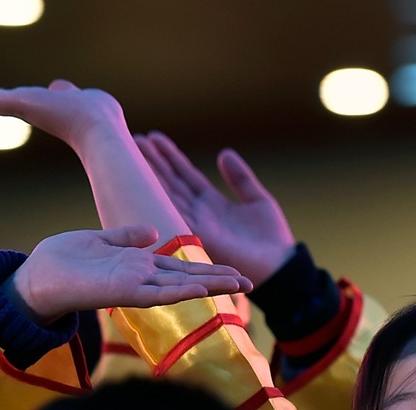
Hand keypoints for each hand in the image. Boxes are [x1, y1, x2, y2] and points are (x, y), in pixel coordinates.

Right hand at [0, 78, 125, 151]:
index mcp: (47, 109)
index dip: (8, 100)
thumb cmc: (102, 118)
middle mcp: (32, 110)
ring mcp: (23, 108)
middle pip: (1, 102)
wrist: (100, 129)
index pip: (22, 103)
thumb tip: (64, 89)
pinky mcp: (16, 104)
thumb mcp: (88, 99)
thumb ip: (74, 94)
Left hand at [11, 225, 249, 322]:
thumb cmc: (61, 262)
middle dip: (220, 280)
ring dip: (210, 287)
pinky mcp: (123, 293)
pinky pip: (158, 293)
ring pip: (182, 287)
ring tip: (239, 285)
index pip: (180, 268)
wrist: (35, 280)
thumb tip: (154, 231)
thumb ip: (125, 236)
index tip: (233, 270)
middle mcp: (142, 278)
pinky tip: (202, 291)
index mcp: (138, 266)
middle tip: (252, 281)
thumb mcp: (98, 240)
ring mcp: (135, 287)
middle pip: (190, 278)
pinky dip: (181, 292)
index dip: (207, 268)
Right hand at [135, 134, 295, 283]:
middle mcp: (199, 213)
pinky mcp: (200, 236)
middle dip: (153, 161)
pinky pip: (177, 212)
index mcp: (211, 204)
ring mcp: (197, 224)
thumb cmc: (272, 239)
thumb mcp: (257, 199)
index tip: (152, 137)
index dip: (169, 157)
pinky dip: (162, 196)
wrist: (281, 266)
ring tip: (136, 149)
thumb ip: (240, 178)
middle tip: (133, 138)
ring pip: (169, 193)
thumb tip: (224, 153)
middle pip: (171, 182)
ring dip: (153, 172)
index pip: (185, 175)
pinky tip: (147, 179)